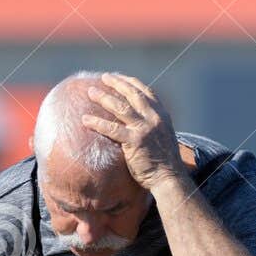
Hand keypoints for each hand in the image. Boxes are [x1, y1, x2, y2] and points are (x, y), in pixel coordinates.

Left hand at [82, 75, 184, 190]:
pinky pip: (112, 129)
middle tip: (104, 77)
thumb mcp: (164, 136)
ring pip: (121, 107)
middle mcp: (154, 118)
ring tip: (91, 92)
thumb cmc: (165, 162)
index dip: (131, 83)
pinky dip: (98, 123)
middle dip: (117, 83)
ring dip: (104, 98)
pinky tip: (86, 119)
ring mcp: (144, 128)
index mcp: (162, 115)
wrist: (170, 178)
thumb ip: (154, 125)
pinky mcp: (135, 141)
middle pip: (132, 94)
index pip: (145, 92)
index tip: (119, 78)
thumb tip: (141, 121)